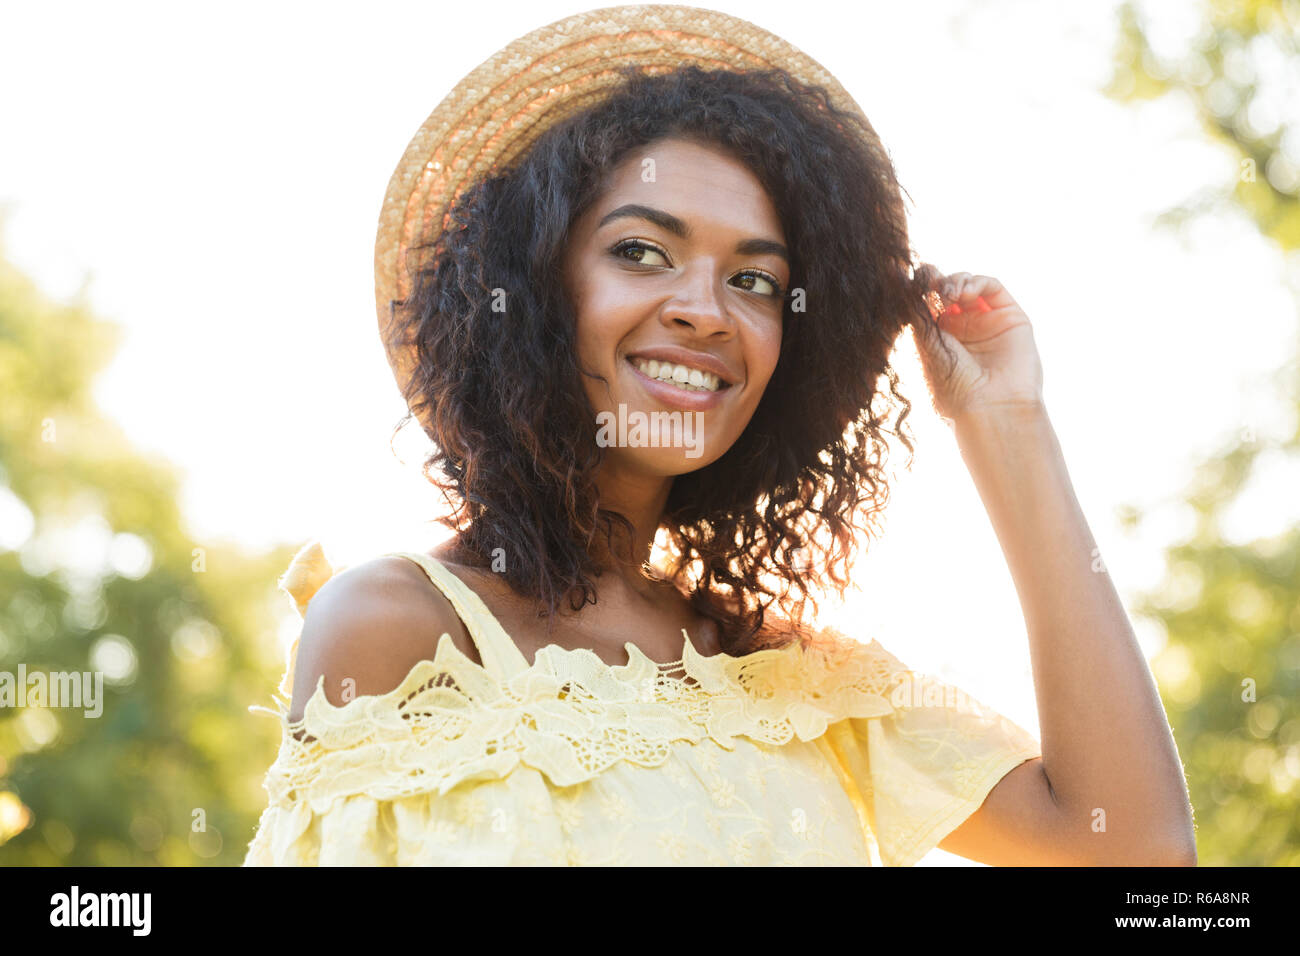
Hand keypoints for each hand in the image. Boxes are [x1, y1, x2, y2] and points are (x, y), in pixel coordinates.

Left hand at [910, 264, 1044, 421]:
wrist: (990, 406)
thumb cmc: (953, 384)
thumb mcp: (927, 344)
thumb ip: (917, 311)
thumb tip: (900, 280)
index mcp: (939, 338)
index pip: (929, 301)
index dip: (921, 286)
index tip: (911, 281)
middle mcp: (963, 328)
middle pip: (948, 288)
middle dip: (937, 281)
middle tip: (931, 287)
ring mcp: (987, 321)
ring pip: (969, 284)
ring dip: (956, 280)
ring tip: (949, 294)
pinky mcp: (1010, 317)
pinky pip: (992, 286)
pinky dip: (976, 282)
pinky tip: (964, 294)